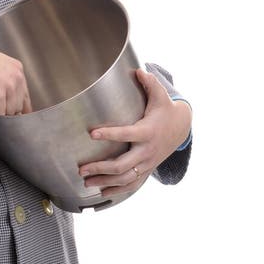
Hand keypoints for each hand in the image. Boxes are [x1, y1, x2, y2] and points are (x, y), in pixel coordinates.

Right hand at [0, 35, 31, 114]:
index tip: (15, 112)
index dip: (19, 106)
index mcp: (17, 68)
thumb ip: (5, 80)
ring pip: (9, 112)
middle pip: (19, 106)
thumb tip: (9, 102)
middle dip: (5, 108)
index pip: (26, 95)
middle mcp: (17, 76)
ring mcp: (9, 86)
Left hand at [79, 69, 192, 196]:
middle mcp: (147, 151)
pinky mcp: (146, 170)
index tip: (92, 133)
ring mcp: (147, 163)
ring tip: (85, 182)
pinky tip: (101, 192)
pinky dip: (117, 190)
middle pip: (123, 165)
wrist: (181, 129)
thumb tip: (138, 71)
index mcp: (147, 132)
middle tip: (81, 168)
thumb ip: (150, 84)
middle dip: (101, 168)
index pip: (126, 135)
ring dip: (105, 182)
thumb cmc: (166, 111)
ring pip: (125, 178)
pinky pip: (132, 185)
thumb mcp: (160, 97)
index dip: (110, 134)